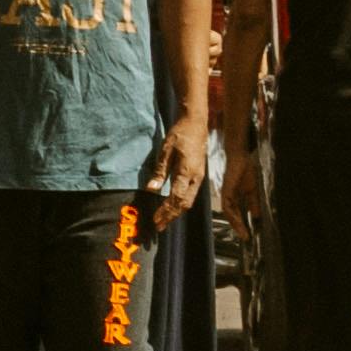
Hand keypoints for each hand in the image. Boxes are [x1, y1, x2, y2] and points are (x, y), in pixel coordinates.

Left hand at [141, 109, 205, 223]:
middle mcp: (196, 177)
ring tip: (164, 220)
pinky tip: (172, 206)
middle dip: (171, 216)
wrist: (196, 124)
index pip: (176, 197)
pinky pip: (191, 194)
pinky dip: (181, 204)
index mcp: (187, 171)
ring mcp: (199, 177)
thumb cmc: (180, 134)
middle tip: (158, 226)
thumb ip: (160, 170)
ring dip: (176, 212)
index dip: (166, 211)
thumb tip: (151, 189)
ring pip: (189, 200)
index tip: (156, 220)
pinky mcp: (199, 175)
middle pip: (184, 203)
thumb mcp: (166, 150)